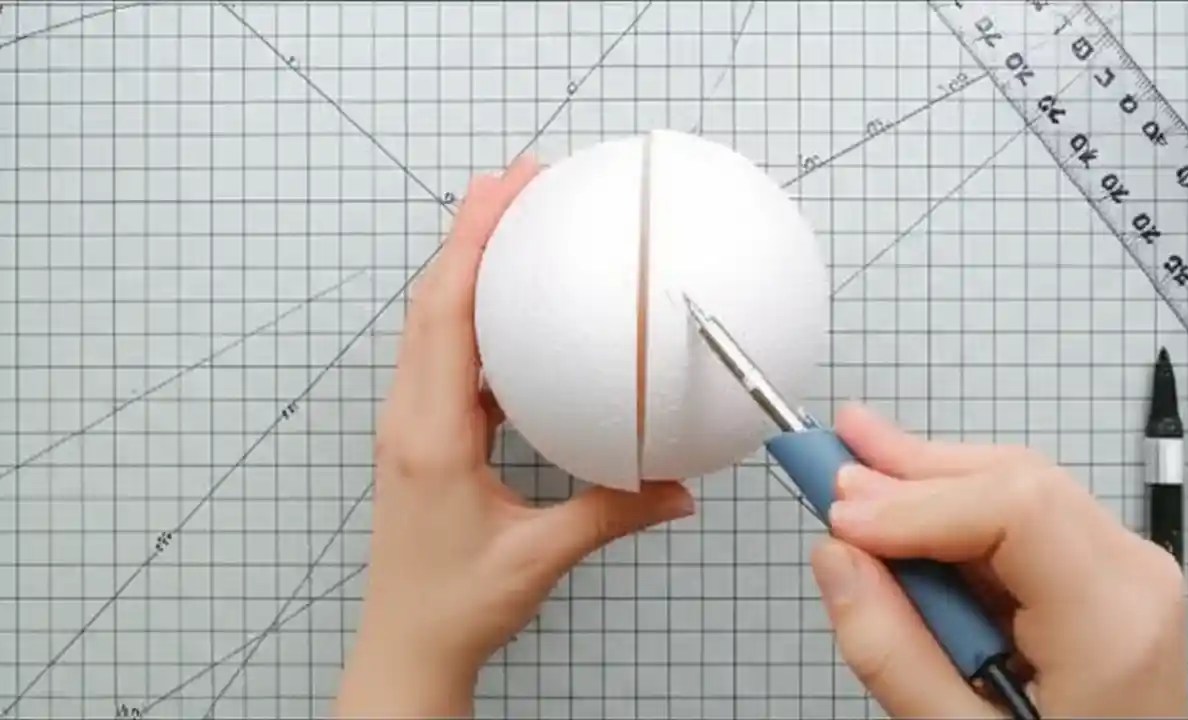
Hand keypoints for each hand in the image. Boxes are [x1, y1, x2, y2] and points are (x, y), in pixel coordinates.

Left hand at [332, 156, 695, 718]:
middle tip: (519, 182)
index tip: (505, 190)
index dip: (472, 244)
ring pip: (432, 324)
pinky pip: (447, 360)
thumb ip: (613, 514)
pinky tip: (516, 318)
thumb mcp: (540, 556)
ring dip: (467, 269)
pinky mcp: (424, 438)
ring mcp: (412, 425)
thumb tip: (677, 486)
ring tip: (514, 228)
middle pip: (431, 300)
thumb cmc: (453, 605)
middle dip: (470, 231)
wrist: (407, 645)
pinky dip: (476, 320)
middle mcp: (411, 418)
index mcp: (431, 436)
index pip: (444, 316)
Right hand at [810, 404, 1187, 717]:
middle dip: (913, 470)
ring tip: (857, 455)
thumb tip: (835, 557)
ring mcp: (1128, 571)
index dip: (916, 501)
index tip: (840, 518)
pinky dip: (957, 509)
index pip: (1014, 510)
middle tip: (829, 456)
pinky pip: (1027, 517)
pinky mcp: (1108, 576)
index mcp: (1111, 626)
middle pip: (1015, 482)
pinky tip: (904, 498)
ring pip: (1019, 487)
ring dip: (929, 479)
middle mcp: (1133, 578)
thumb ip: (895, 656)